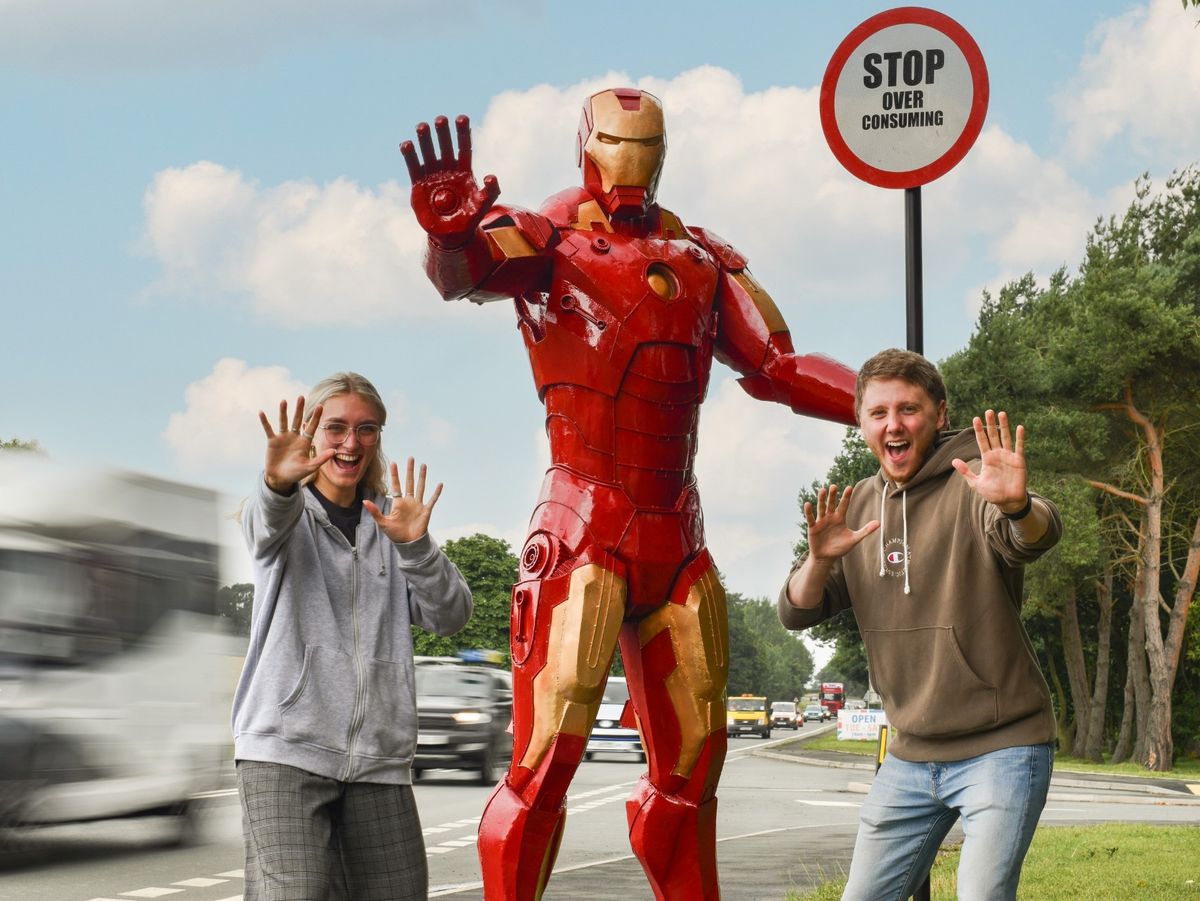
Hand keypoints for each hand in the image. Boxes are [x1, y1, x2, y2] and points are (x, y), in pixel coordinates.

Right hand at [259, 397, 335, 493]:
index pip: (311, 426)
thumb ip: (321, 459)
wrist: (280, 478)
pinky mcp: (272, 441)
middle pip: (297, 420)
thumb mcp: (310, 467)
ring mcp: (283, 438)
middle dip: (299, 409)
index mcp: (305, 442)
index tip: (320, 405)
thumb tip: (334, 451)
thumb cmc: (297, 473)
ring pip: (284, 422)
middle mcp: (294, 437)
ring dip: (283, 412)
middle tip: (301, 397)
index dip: (315, 417)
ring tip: (284, 401)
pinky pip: (268, 429)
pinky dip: (265, 421)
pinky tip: (261, 412)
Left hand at [364, 458, 443, 543]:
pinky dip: (436, 492)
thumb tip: (364, 501)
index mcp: (398, 503)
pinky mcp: (426, 511)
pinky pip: (432, 500)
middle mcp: (409, 501)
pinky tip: (440, 484)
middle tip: (411, 458)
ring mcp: (418, 505)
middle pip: (409, 482)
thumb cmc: (395, 534)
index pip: (396, 485)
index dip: (395, 474)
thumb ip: (375, 511)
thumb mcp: (383, 522)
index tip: (393, 463)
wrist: (408, 543)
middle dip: (410, 470)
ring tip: (423, 465)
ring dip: (422, 477)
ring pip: (421, 487)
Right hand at [400, 114, 499, 246]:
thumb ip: (491, 191)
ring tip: (422, 127)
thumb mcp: (483, 205)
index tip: (461, 118)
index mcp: (464, 171)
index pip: (464, 147)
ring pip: (428, 153)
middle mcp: (447, 169)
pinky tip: (407, 144)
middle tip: (441, 120)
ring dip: (425, 140)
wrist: (451, 234)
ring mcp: (433, 175)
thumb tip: (491, 176)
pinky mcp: (419, 184)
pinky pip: (413, 167)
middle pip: (445, 146)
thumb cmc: (469, 218)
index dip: (463, 133)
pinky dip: (410, 155)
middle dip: (443, 133)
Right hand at [805, 484, 878, 562]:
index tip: (849, 487)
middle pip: (831, 504)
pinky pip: (811, 518)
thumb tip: (879, 523)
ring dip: (821, 499)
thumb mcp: (854, 539)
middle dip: (833, 495)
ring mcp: (821, 521)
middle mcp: (830, 517)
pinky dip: (809, 512)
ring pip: (821, 508)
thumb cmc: (840, 548)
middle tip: (834, 486)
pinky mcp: (813, 527)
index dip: (846, 497)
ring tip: (822, 490)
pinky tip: (808, 504)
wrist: (827, 557)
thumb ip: (865, 530)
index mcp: (840, 518)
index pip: (844, 505)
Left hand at [951, 410, 1027, 511]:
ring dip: (1004, 426)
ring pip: (1005, 437)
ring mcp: (1008, 456)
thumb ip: (966, 471)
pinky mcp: (1019, 461)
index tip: (975, 418)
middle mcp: (997, 454)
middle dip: (990, 424)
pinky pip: (1019, 447)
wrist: (1008, 502)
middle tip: (988, 411)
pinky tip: (1019, 427)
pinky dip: (1019, 437)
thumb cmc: (992, 493)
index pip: (982, 440)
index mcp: (987, 458)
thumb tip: (954, 460)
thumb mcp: (976, 483)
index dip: (979, 430)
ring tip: (1002, 413)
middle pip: (993, 435)